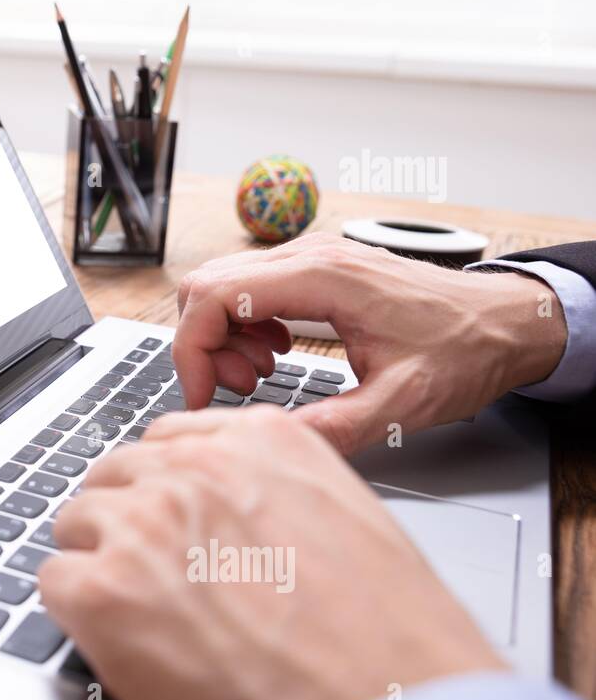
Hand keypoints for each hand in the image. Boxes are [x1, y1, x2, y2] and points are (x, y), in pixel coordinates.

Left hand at [38, 407, 503, 699]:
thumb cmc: (385, 642)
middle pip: (116, 474)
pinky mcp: (104, 588)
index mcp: (263, 443)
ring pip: (78, 521)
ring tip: (142, 612)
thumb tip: (231, 506)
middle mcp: (195, 470)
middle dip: (128, 519)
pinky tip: (120, 639)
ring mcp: (144, 524)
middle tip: (152, 573)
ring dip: (99, 560)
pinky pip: (55, 579)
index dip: (165, 486)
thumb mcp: (345, 522)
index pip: (171, 438)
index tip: (168, 514)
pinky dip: (77, 610)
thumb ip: (275, 492)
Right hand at [172, 233, 566, 453]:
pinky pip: (251, 290)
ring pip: (224, 286)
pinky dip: (245, 327)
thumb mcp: (404, 403)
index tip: (205, 396)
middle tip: (241, 389)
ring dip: (225, 338)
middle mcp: (309, 257)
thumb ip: (337, 426)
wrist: (506, 322)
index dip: (194, 350)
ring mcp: (310, 259)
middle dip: (205, 345)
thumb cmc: (464, 350)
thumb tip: (276, 443)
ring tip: (261, 378)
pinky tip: (276, 357)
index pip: (215, 295)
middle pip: (208, 286)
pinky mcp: (315, 271)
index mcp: (323, 278)